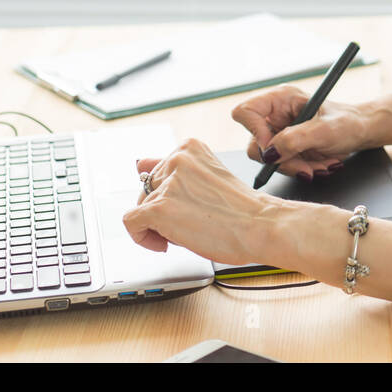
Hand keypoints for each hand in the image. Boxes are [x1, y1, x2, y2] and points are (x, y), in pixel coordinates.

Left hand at [123, 139, 273, 264]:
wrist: (260, 226)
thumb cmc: (243, 208)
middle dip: (163, 210)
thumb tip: (139, 164)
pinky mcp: (159, 208)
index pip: (158, 170)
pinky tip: (167, 243)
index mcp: (189, 148)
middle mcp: (176, 159)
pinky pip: (132, 223)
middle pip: (147, 190)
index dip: (169, 194)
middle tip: (190, 222)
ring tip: (186, 232)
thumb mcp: (208, 177)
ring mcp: (168, 183)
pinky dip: (143, 238)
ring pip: (140, 207)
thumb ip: (174, 170)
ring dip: (157, 225)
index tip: (182, 206)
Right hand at [231, 85, 369, 180]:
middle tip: (305, 167)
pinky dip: (301, 169)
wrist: (362, 132)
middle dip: (282, 160)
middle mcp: (276, 115)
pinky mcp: (287, 148)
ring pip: (270, 159)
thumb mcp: (324, 130)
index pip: (245, 112)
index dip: (255, 132)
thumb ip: (295, 140)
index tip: (275, 148)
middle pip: (256, 143)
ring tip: (320, 165)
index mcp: (280, 99)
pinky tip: (319, 165)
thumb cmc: (348, 122)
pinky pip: (283, 165)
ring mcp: (280, 132)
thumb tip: (269, 153)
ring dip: (295, 167)